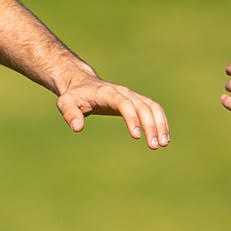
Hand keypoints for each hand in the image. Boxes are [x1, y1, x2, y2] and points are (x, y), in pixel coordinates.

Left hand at [56, 75, 170, 147]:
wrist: (82, 84)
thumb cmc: (74, 96)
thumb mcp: (65, 103)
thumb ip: (70, 114)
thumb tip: (77, 128)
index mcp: (108, 93)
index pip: (124, 104)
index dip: (132, 118)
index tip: (137, 136)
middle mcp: (123, 92)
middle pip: (143, 106)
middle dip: (151, 125)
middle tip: (155, 146)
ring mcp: (132, 96)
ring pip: (152, 107)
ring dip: (160, 124)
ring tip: (163, 144)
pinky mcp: (136, 100)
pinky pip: (153, 109)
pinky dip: (161, 121)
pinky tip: (164, 137)